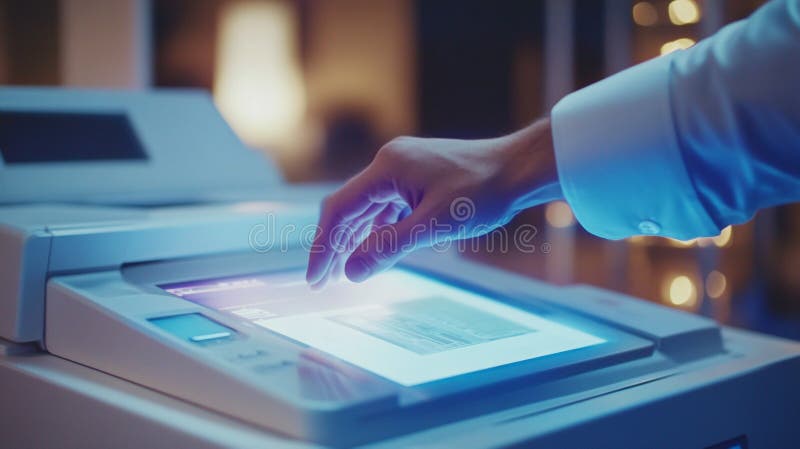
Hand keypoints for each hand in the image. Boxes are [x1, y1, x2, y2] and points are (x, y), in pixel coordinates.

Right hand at [306, 118, 561, 287]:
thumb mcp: (434, 226)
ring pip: (368, 208)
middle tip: (322, 280)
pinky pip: (388, 206)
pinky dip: (378, 229)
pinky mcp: (418, 177)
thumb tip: (351, 272)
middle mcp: (390, 163)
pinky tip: (375, 249)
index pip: (340, 209)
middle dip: (335, 245)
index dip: (324, 246)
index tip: (315, 277)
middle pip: (349, 208)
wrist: (520, 168)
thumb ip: (389, 247)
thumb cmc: (483, 192)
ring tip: (344, 270)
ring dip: (356, 239)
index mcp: (387, 167)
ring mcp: (404, 168)